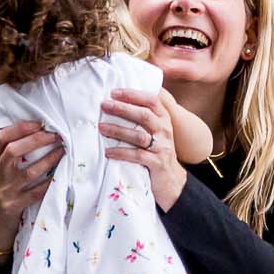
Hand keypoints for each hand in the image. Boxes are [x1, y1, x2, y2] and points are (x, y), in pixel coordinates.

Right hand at [0, 119, 61, 253]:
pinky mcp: (15, 205)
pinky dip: (50, 183)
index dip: (19, 128)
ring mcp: (6, 190)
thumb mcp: (0, 168)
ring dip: (48, 160)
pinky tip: (61, 176)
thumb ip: (10, 151)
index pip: (1, 138)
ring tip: (62, 151)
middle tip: (55, 135)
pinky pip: (36, 192)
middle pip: (13, 151)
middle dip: (36, 140)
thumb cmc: (3, 188)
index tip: (39, 123)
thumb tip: (38, 129)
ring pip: (28, 172)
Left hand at [102, 88, 185, 210]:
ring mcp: (162, 147)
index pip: (152, 101)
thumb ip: (143, 117)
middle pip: (144, 116)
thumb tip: (117, 100)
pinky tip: (108, 151)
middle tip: (104, 105)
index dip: (133, 94)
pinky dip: (121, 152)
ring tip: (101, 127)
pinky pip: (137, 156)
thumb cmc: (157, 151)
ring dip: (118, 130)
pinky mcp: (157, 164)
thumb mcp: (155, 132)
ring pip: (139, 136)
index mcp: (164, 119)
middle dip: (122, 109)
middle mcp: (165, 131)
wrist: (171, 181)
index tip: (114, 92)